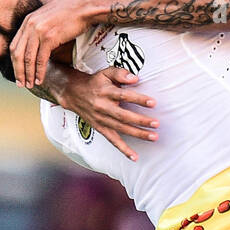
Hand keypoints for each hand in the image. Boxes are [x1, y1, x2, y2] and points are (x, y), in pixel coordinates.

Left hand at [11, 0, 90, 93]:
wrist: (84, 6)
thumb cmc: (70, 13)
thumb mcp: (48, 19)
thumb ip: (39, 30)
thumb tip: (37, 46)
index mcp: (28, 21)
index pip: (15, 45)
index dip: (15, 62)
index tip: (18, 73)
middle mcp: (30, 25)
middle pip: (17, 53)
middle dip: (19, 71)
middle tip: (21, 84)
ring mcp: (38, 31)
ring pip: (28, 58)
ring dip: (28, 74)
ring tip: (30, 84)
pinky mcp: (49, 37)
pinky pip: (41, 59)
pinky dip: (39, 71)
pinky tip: (40, 79)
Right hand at [43, 64, 158, 161]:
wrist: (74, 94)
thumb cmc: (95, 83)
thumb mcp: (106, 73)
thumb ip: (120, 73)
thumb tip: (135, 78)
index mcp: (105, 92)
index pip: (124, 96)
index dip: (138, 99)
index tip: (153, 103)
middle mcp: (103, 107)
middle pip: (123, 116)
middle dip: (140, 121)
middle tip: (156, 123)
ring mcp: (101, 120)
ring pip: (121, 129)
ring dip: (138, 134)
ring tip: (153, 137)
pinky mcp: (100, 129)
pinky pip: (113, 140)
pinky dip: (123, 150)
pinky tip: (134, 157)